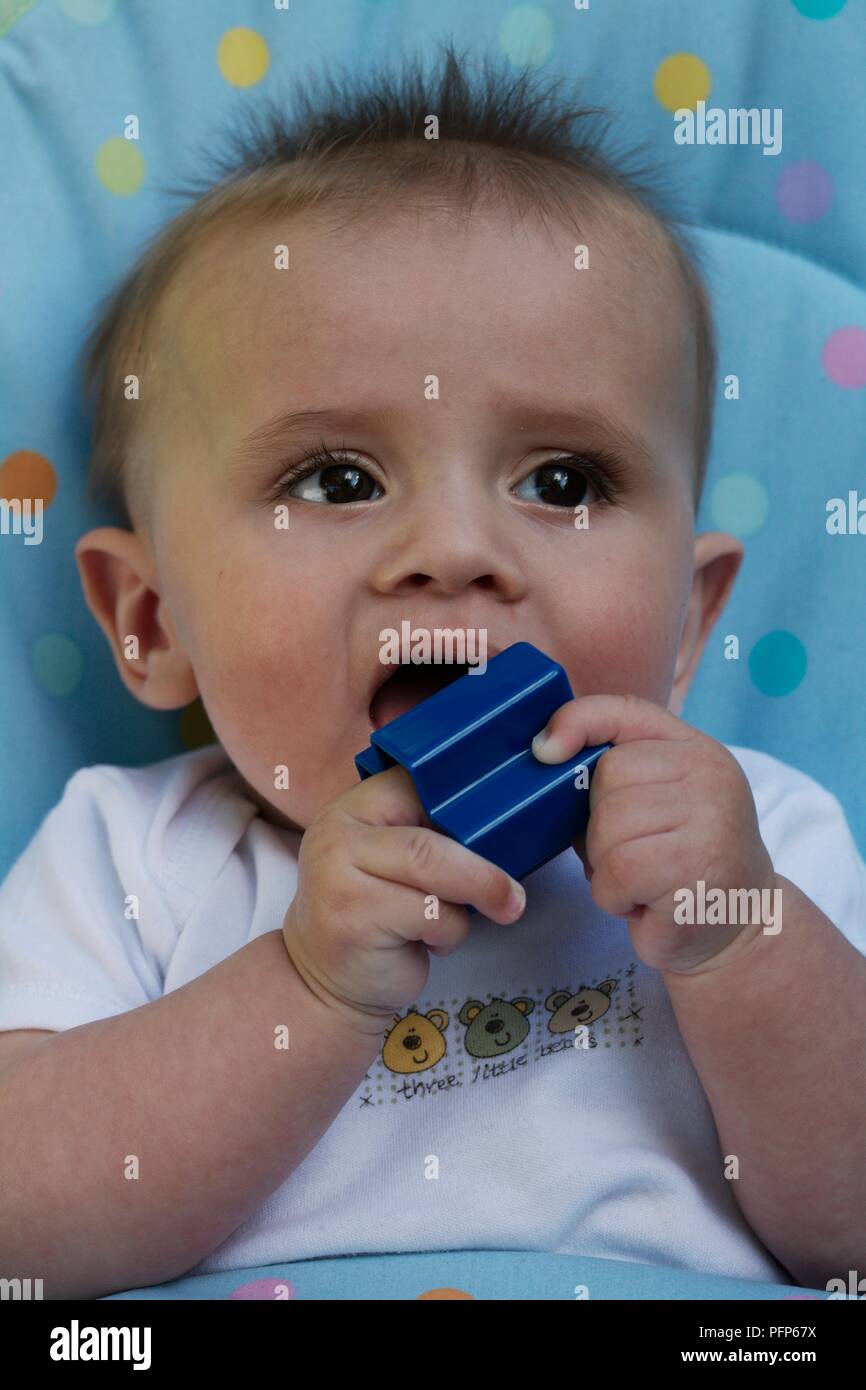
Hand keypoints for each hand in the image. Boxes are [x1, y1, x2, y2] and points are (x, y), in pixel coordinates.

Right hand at [281, 764, 525, 1032]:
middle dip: (482, 872)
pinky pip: (431, 917)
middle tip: (513, 897)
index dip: (466, 805)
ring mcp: (337, 874)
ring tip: (450, 923)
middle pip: (429, 839)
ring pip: (434, 875)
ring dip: (464, 906)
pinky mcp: (352, 918)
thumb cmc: (377, 917)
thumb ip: (431, 836)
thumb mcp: (397, 863)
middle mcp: (338, 831)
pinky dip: (447, 935)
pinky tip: (426, 942)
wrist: (324, 982)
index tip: (503, 828)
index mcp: (355, 807)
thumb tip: (508, 825)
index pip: (418, 783)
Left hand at [532, 694, 776, 974]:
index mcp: (696, 749)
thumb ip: (611, 767)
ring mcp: (711, 820)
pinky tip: (645, 901)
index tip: (545, 751)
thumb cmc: (679, 861)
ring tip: (640, 880)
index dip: (576, 723)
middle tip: (631, 854)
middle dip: (598, 825)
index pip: (623, 711)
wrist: (739, 924)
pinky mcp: (698, 869)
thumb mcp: (651, 802)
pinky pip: (617, 872)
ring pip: (607, 827)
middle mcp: (711, 774)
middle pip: (607, 777)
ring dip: (605, 866)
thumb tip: (545, 749)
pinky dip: (614, 896)